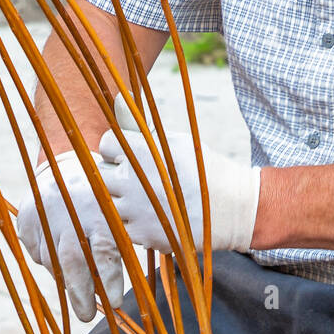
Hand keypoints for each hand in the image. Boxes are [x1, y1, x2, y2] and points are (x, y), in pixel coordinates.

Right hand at [16, 150, 123, 320]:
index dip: (109, 279)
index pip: (104, 250)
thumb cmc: (101, 198)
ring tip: (76, 282)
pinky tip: (55, 255)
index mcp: (99, 208)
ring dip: (63, 277)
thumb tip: (120, 293)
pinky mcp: (26, 217)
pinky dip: (46, 260)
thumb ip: (118, 245)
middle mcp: (70, 210)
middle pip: (72, 261)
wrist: (65, 164)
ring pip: (50, 259)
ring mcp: (44, 213)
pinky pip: (34, 251)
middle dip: (80, 293)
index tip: (113, 303)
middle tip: (87, 316)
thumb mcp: (115, 213)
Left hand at [97, 113, 260, 254]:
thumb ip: (141, 129)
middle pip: (102, 176)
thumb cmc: (203, 170)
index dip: (117, 150)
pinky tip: (157, 218)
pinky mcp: (142, 235)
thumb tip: (116, 98)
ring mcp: (135, 211)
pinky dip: (136, 225)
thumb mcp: (175, 142)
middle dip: (116, 176)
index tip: (131, 156)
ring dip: (124, 203)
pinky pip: (125, 228)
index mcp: (142, 152)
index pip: (106, 144)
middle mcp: (133, 181)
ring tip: (150, 201)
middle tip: (139, 182)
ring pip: (111, 204)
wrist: (232, 208)